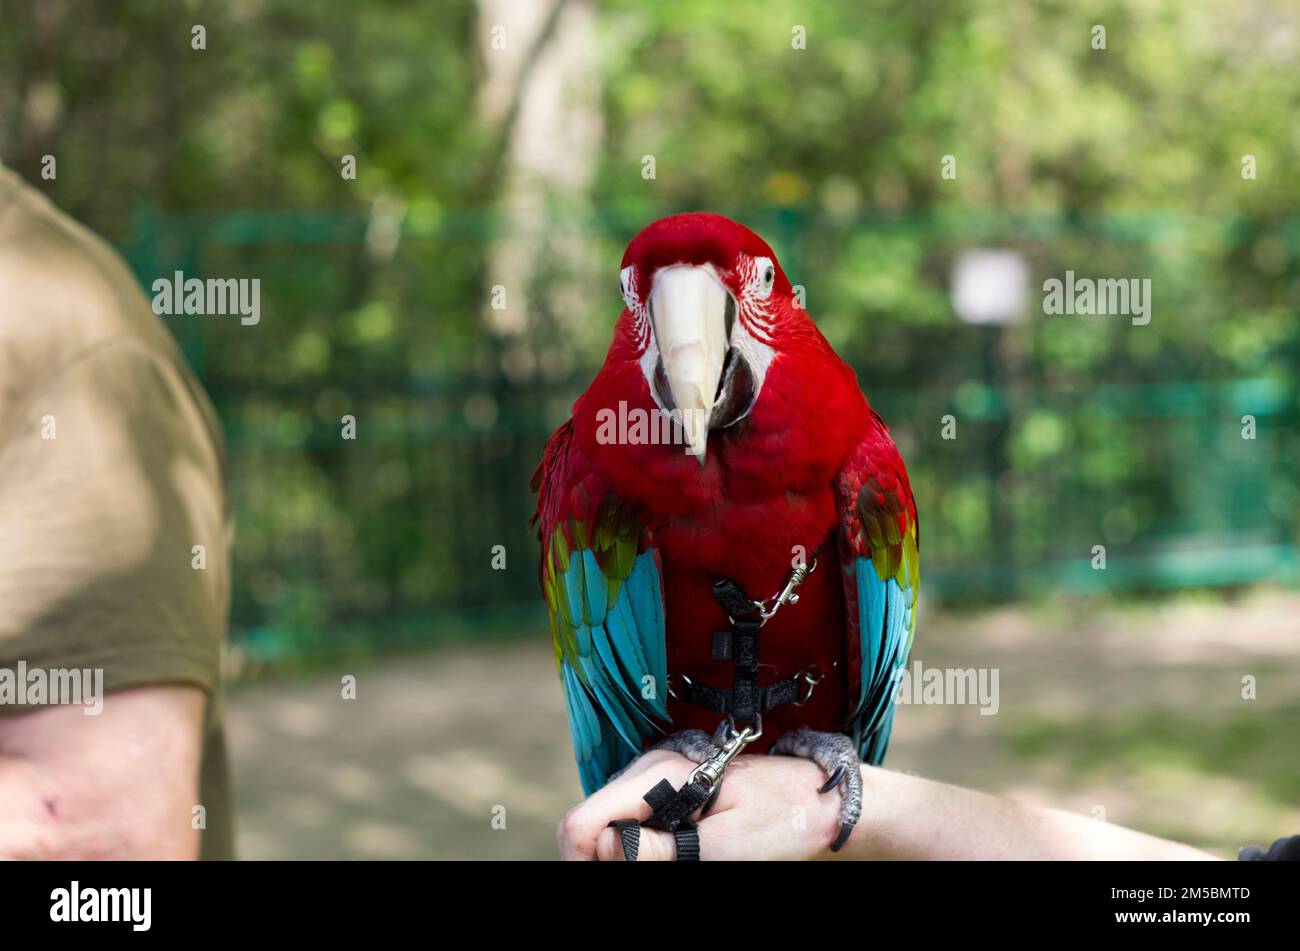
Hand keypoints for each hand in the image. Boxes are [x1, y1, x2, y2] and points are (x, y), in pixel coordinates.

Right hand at [557, 749, 845, 859]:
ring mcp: (655, 781)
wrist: (820, 802)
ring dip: (626, 856)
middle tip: (662, 871)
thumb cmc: (781, 823)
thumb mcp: (723, 847)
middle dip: (607, 861)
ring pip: (607, 829)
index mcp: (658, 775)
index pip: (581, 822)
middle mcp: (647, 770)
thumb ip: (661, 850)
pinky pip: (633, 826)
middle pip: (589, 827)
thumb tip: (601, 848)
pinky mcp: (666, 794)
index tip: (621, 878)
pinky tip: (676, 856)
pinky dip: (644, 849)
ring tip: (678, 862)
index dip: (586, 862)